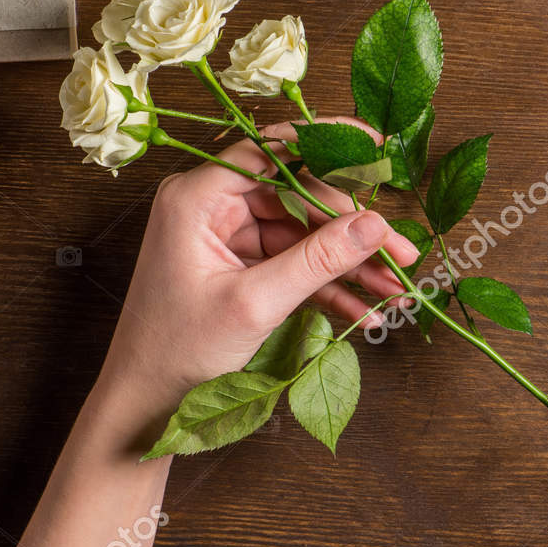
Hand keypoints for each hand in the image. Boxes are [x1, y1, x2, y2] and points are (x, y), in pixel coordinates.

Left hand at [101, 122, 418, 422]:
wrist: (146, 402)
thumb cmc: (177, 351)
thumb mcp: (253, 304)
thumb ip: (317, 260)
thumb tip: (374, 224)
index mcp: (197, 198)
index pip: (272, 150)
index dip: (328, 144)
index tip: (376, 147)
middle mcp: (211, 207)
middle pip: (299, 198)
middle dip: (352, 230)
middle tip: (402, 254)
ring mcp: (227, 238)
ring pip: (304, 236)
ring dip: (349, 266)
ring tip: (395, 292)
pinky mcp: (241, 269)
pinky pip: (294, 266)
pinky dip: (328, 288)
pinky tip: (366, 311)